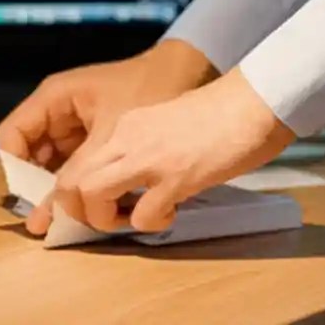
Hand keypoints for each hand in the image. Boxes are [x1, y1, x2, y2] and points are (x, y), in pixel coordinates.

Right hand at [0, 39, 219, 229]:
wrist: (192, 73)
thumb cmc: (151, 89)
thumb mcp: (112, 132)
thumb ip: (81, 170)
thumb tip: (59, 206)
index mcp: (54, 99)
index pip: (13, 135)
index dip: (16, 168)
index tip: (33, 198)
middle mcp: (58, 114)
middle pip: (32, 157)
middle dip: (43, 190)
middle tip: (55, 224)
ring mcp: (77, 129)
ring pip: (56, 168)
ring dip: (69, 194)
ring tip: (85, 219)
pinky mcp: (96, 142)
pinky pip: (81, 170)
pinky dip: (89, 190)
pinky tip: (106, 208)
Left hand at [50, 68, 294, 233]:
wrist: (252, 100)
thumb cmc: (221, 112)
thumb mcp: (166, 122)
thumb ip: (146, 145)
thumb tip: (140, 179)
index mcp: (126, 125)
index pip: (79, 160)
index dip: (79, 190)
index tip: (100, 201)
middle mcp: (127, 138)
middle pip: (72, 179)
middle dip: (81, 209)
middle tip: (109, 216)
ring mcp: (149, 157)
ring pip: (91, 192)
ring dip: (105, 218)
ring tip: (132, 218)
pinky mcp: (176, 176)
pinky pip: (142, 214)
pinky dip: (151, 223)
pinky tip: (172, 213)